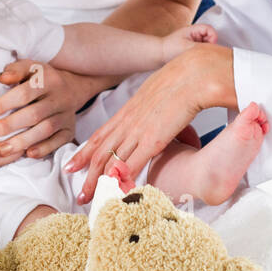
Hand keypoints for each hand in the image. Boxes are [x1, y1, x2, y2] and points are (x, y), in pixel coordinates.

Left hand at [0, 60, 116, 160]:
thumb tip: (2, 78)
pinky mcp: (70, 131)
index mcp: (48, 80)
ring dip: (22, 140)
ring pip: (45, 130)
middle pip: (33, 114)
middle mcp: (59, 98)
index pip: (23, 93)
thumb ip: (15, 70)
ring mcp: (66, 116)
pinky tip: (28, 154)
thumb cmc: (41, 79)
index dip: (1, 104)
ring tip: (1, 150)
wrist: (72, 88)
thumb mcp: (30, 68)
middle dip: (8, 125)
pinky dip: (44, 149)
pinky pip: (59, 142)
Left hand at [67, 44, 233, 204]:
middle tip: (79, 193)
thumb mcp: (163, 92)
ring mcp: (139, 130)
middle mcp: (129, 120)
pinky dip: (120, 180)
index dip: (86, 152)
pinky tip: (114, 193)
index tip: (74, 165)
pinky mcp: (153, 139)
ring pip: (110, 161)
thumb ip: (157, 106)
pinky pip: (131, 164)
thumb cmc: (187, 77)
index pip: (101, 134)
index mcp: (131, 109)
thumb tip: (163, 114)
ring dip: (98, 183)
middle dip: (87, 174)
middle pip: (100, 151)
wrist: (197, 71)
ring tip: (89, 199)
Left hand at [159, 23, 216, 63]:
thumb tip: (213, 50)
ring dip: (204, 52)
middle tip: (201, 53)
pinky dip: (200, 55)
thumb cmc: (169, 48)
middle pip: (210, 38)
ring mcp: (194, 42)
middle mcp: (195, 35)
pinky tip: (193, 59)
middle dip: (209, 46)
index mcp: (193, 29)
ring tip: (195, 56)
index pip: (210, 29)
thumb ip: (201, 48)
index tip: (210, 46)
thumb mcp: (187, 47)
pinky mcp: (192, 49)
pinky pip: (202, 52)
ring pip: (207, 46)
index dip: (212, 37)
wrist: (159, 54)